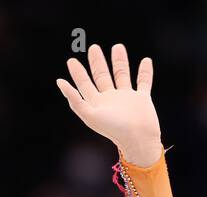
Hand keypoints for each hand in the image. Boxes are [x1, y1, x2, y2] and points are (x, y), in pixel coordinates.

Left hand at [56, 44, 161, 166]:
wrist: (138, 139)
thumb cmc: (113, 129)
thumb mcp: (89, 114)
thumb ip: (74, 98)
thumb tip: (60, 82)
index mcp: (97, 104)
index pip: (85, 85)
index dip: (78, 73)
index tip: (71, 60)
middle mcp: (111, 100)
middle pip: (102, 77)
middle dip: (98, 63)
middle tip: (94, 47)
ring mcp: (127, 99)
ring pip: (122, 75)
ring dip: (120, 62)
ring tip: (117, 46)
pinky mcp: (142, 99)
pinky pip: (144, 82)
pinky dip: (145, 72)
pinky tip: (146, 61)